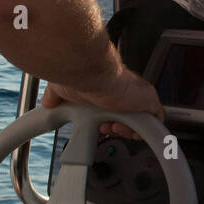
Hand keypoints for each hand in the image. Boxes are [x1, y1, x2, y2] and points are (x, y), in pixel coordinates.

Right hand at [41, 65, 164, 141]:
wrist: (89, 72)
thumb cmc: (79, 76)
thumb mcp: (64, 90)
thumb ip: (57, 96)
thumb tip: (47, 102)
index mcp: (112, 88)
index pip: (119, 108)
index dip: (111, 122)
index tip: (100, 127)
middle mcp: (128, 91)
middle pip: (133, 116)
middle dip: (120, 128)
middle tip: (106, 129)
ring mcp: (139, 95)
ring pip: (144, 120)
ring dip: (129, 131)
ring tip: (114, 128)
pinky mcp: (148, 100)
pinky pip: (156, 120)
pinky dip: (144, 130)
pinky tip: (128, 130)